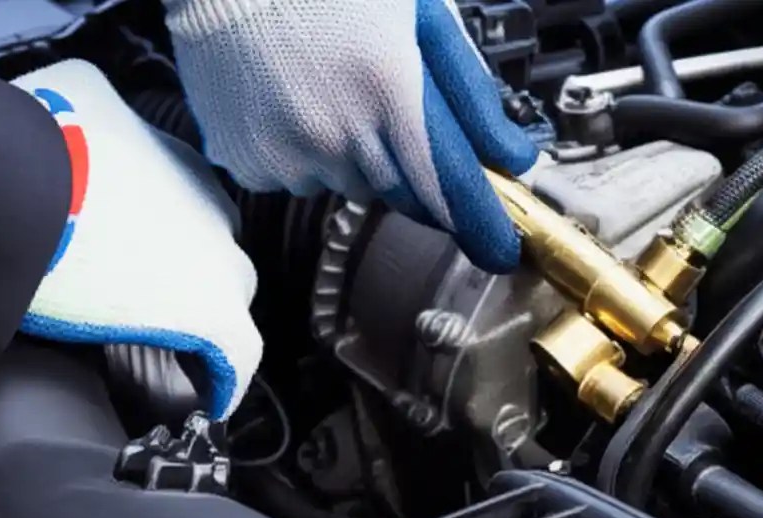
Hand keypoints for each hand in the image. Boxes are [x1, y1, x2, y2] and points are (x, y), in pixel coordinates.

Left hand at [12, 59, 261, 420]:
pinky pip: (176, 179)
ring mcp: (203, 190)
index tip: (212, 399)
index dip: (227, 383)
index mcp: (212, 305)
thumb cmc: (51, 264)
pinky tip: (113, 195)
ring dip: (186, 243)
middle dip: (206, 304)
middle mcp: (225, 248)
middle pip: (233, 287)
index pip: (241, 356)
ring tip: (132, 249)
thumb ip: (123, 338)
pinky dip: (154, 193)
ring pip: (211, 227)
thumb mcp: (88, 329)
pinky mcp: (172, 145)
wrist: (24, 172)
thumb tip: (110, 336)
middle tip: (158, 317)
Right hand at [162, 0, 540, 272]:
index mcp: (388, 87)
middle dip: (418, 174)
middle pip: (406, 195)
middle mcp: (339, 131)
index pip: (450, 186)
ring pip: (354, 187)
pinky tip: (297, 105)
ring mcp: (291, 154)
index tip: (501, 250)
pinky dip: (311, 157)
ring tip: (335, 95)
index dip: (481, 225)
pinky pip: (303, 182)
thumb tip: (509, 156)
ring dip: (359, 159)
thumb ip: (469, 92)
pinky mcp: (252, 166)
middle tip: (395, 118)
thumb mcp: (419, 19)